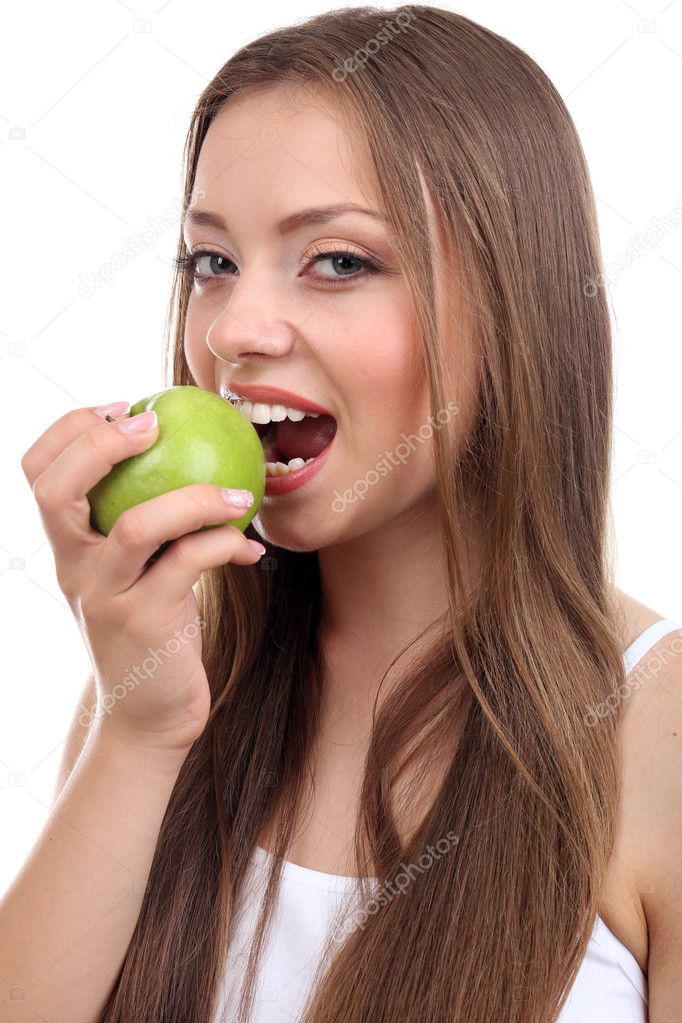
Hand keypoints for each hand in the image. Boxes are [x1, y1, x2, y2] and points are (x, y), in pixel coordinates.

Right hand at [21, 402, 265, 752]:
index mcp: (68, 548)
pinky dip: (225, 543)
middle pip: (57, 490)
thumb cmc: (153, 631)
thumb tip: (195, 458)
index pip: (38, 474)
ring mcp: (104, 597)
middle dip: (102, 443)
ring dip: (195, 497)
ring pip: (135, 525)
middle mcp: (73, 569)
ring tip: (239, 492)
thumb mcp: (137, 575)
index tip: (123, 407)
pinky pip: (188, 563)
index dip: (69, 429)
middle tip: (156, 424)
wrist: (149, 717)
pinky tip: (252, 549)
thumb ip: (146, 526)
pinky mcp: (143, 623)